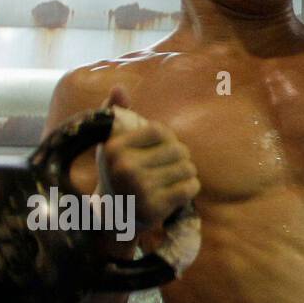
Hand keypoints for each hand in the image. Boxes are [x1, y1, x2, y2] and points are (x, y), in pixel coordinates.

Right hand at [96, 93, 199, 236]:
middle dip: (182, 157)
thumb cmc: (117, 171)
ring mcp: (140, 188)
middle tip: (174, 166)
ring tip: (178, 177)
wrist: (114, 215)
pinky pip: (190, 188)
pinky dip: (191, 188)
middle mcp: (125, 167)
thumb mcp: (111, 142)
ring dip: (188, 172)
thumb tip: (119, 87)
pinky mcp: (155, 207)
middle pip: (178, 150)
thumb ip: (116, 113)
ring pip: (187, 169)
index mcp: (114, 147)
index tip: (163, 148)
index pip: (160, 131)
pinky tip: (181, 191)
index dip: (169, 138)